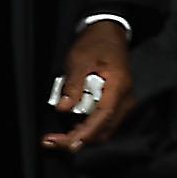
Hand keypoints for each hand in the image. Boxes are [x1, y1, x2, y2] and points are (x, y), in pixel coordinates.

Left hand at [41, 20, 133, 152]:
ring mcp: (121, 103)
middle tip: (52, 140)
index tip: (67, 143)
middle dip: (78, 139)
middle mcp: (124, 99)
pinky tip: (68, 126)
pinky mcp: (114, 104)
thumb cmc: (97, 44)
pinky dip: (84, 128)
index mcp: (118, 86)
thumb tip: (63, 108)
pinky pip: (100, 123)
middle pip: (103, 130)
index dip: (85, 133)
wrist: (109, 34)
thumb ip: (72, 85)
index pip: (103, 117)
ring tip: (56, 136)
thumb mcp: (79, 60)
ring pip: (101, 130)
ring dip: (79, 135)